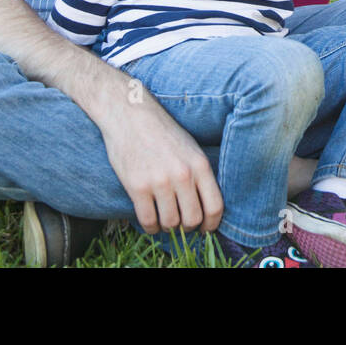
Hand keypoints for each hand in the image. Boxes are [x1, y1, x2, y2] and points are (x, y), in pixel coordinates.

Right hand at [99, 84, 223, 234]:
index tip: (205, 229)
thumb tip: (207, 207)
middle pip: (192, 219)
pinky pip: (148, 220)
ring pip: (170, 223)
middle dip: (188, 228)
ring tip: (165, 220)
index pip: (215, 207)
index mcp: (200, 165)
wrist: (130, 115)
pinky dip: (151, 227)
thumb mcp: (191, 148)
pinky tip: (151, 221)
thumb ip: (200, 175)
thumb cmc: (163, 132)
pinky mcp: (137, 186)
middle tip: (182, 224)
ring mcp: (159, 181)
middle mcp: (182, 174)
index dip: (211, 224)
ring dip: (168, 227)